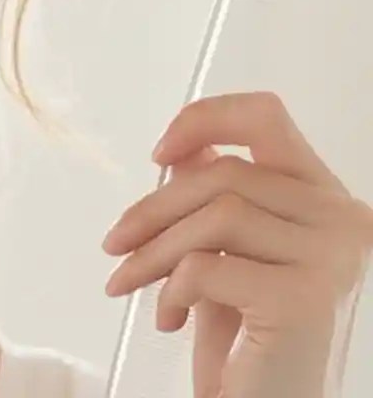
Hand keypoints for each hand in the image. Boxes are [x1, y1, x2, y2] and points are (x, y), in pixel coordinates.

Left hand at [101, 91, 372, 397]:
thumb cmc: (248, 337)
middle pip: (226, 174)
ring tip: (128, 283)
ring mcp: (330, 259)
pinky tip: (169, 319)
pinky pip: (207, 267)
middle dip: (153, 210)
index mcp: (324, 197)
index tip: (157, 153)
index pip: (268, 118)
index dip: (204, 119)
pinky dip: (171, 289)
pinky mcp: (302, 300)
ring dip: (152, 251)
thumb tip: (179, 150)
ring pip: (215, 216)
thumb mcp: (224, 254)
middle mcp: (342, 221)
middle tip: (114, 245)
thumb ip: (211, 198)